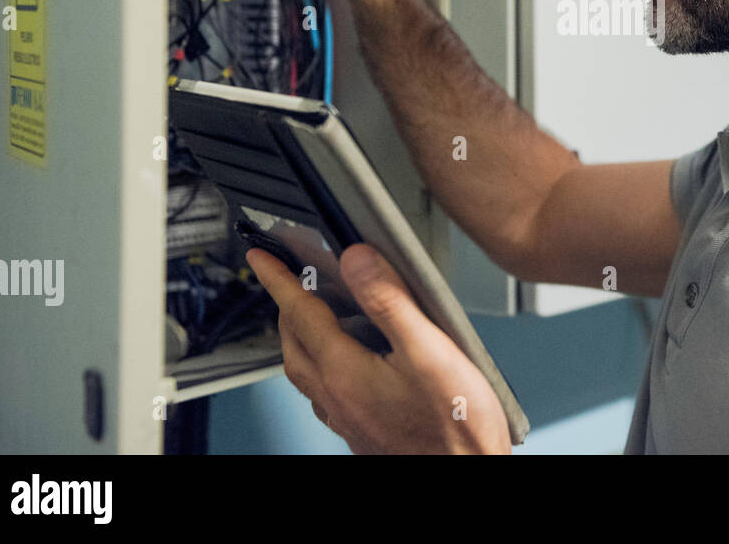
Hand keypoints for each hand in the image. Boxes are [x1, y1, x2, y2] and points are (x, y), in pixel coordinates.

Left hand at [245, 243, 511, 453]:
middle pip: (293, 344)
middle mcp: (338, 397)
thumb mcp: (428, 350)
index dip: (279, 279)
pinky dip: (322, 365)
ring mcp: (348, 417)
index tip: (262, 257)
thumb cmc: (456, 424)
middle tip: (288, 280)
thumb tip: (355, 260)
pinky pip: (325, 391)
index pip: (299, 314)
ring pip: (306, 370)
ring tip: (314, 314)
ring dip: (301, 337)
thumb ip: (389, 301)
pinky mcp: (363, 430)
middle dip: (286, 307)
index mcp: (345, 372)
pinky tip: (348, 362)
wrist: (466, 472)